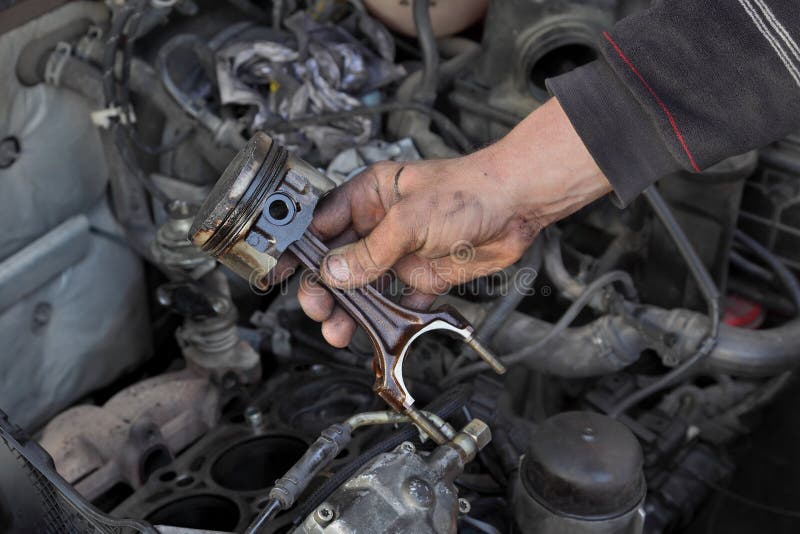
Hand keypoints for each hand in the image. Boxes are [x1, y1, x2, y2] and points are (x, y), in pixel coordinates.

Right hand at [278, 98, 611, 346]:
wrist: (518, 207)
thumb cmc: (468, 191)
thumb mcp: (410, 219)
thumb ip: (371, 251)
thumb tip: (334, 273)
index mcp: (368, 196)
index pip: (321, 224)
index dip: (299, 250)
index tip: (279, 273)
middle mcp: (380, 224)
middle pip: (338, 261)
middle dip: (324, 288)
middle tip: (318, 310)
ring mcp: (400, 251)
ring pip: (364, 286)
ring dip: (350, 309)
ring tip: (339, 332)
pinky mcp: (422, 274)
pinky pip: (396, 300)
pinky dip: (385, 318)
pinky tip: (375, 333)